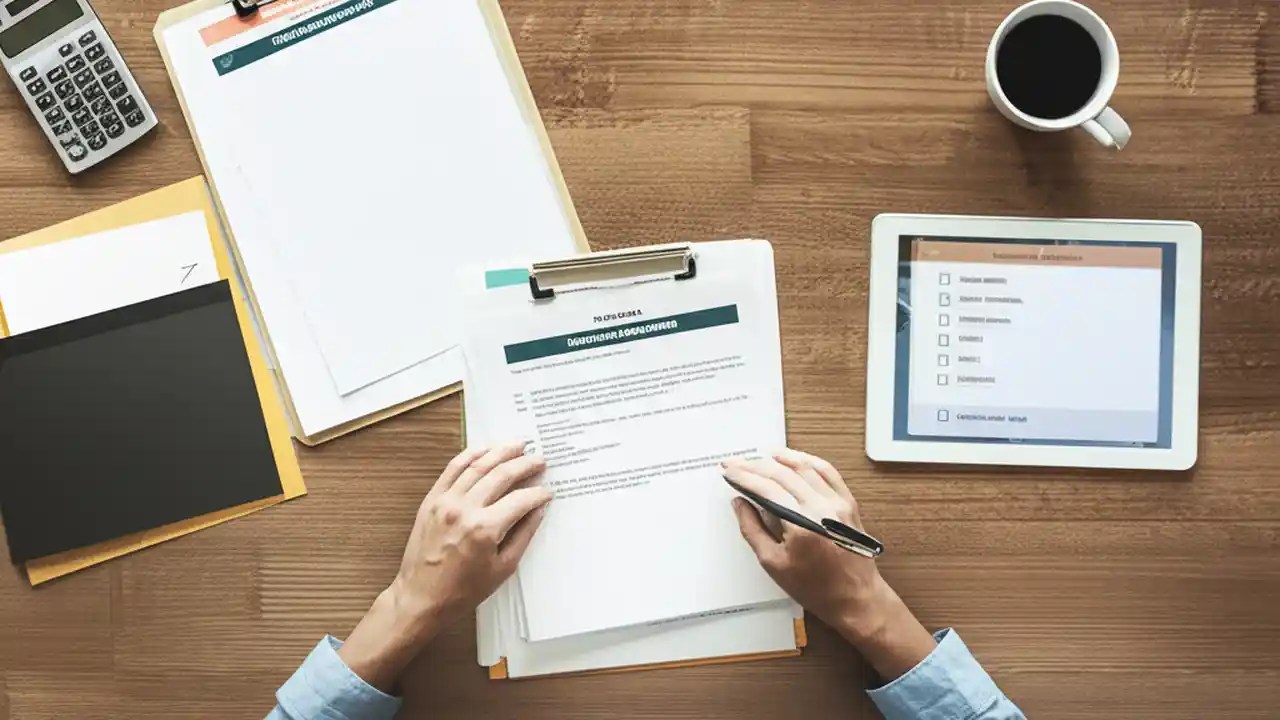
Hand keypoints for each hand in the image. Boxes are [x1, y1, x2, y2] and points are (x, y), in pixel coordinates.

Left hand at [339, 443, 551, 690]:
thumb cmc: (463, 590)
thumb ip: (523, 534)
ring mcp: (445, 502)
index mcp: (485, 529)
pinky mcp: (432, 500)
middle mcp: (465, 510)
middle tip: (540, 459)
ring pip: (477, 466)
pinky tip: (485, 450)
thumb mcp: (503, 568)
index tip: (548, 491)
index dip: (538, 494)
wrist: (421, 597)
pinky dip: (470, 456)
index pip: (520, 500)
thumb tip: (538, 510)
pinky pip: (452, 469)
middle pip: (501, 475)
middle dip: (524, 465)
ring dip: (500, 452)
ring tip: (518, 445)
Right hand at [724, 449, 935, 679]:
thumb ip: (753, 530)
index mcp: (802, 524)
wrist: (855, 599)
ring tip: (762, 456)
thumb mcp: (774, 563)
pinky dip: (809, 461)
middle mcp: (822, 509)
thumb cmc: (818, 589)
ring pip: (805, 467)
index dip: (743, 476)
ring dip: (781, 458)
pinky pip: (828, 472)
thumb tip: (740, 505)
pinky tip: (796, 460)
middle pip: (783, 474)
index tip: (729, 471)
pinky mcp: (848, 504)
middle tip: (737, 463)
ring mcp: (838, 503)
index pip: (766, 488)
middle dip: (755, 465)